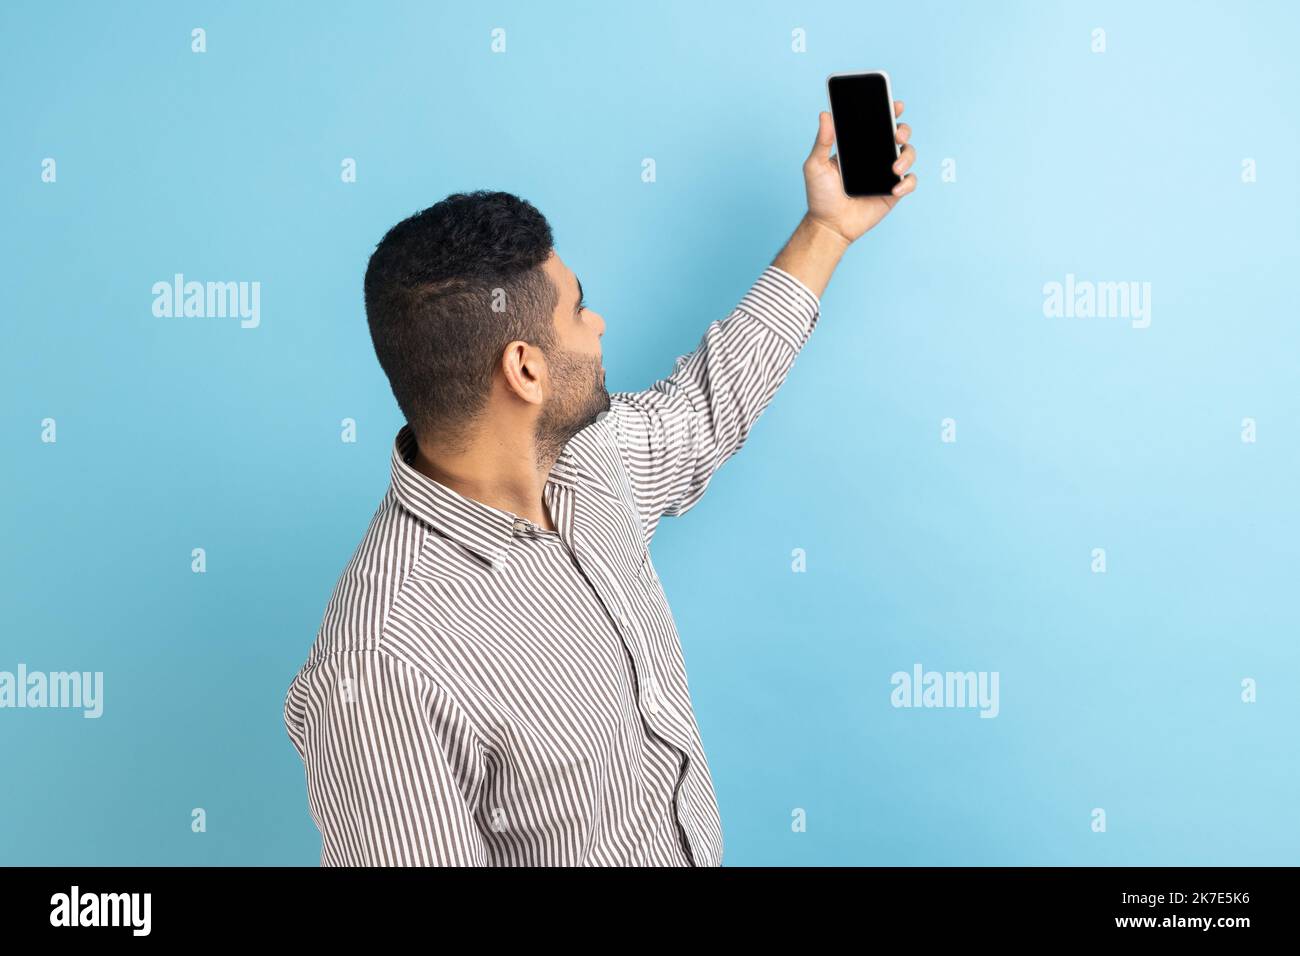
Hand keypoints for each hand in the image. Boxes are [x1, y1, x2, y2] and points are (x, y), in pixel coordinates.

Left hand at [803, 101, 916, 245]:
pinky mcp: (893, 192)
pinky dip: (907, 183)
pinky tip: (894, 189)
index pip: (877, 123)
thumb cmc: (820, 195)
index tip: (895, 104)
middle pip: (898, 135)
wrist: (829, 225)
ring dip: (907, 156)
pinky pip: (909, 182)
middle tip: (897, 134)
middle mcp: (876, 156)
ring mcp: (886, 174)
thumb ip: (822, 141)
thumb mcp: (816, 165)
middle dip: (903, 129)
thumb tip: (825, 114)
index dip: (889, 111)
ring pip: (908, 155)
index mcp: (859, 146)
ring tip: (895, 168)